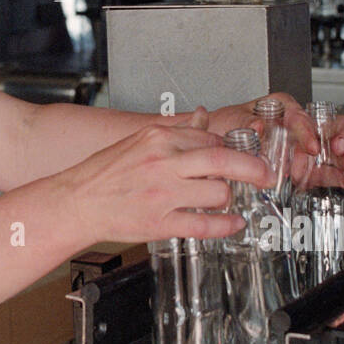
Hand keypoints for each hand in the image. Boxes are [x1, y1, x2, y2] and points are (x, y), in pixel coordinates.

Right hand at [63, 117, 271, 243]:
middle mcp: (163, 163)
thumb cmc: (105, 173)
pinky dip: (226, 226)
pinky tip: (233, 224)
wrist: (76, 201)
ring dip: (229, 198)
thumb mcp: (141, 141)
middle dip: (253, 168)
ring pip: (217, 193)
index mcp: (159, 138)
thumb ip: (176, 132)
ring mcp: (163, 194)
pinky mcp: (160, 223)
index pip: (210, 139)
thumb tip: (203, 117)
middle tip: (267, 174)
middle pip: (223, 161)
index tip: (244, 157)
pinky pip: (204, 225)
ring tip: (226, 200)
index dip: (232, 150)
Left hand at [205, 93, 343, 187]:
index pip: (302, 116)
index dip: (309, 132)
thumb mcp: (231, 121)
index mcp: (280, 107)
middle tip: (343, 151)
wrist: (212, 145)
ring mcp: (300, 145)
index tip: (312, 146)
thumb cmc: (222, 127)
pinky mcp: (300, 165)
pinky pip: (322, 169)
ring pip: (331, 149)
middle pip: (327, 126)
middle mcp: (295, 124)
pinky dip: (337, 175)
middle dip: (340, 140)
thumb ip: (245, 123)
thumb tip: (258, 126)